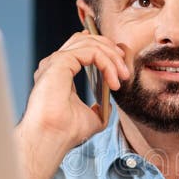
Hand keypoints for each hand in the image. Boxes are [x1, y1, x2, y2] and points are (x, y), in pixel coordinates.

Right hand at [23, 30, 128, 146]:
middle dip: (111, 50)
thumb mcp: (92, 117)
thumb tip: (108, 103)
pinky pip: (91, 52)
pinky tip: (113, 80)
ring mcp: (56, 61)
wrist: (53, 138)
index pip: (82, 48)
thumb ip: (100, 107)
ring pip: (90, 43)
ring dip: (112, 57)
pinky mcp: (60, 62)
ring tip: (122, 76)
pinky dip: (107, 62)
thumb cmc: (65, 132)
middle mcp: (55, 64)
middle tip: (125, 71)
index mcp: (60, 73)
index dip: (105, 51)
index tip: (121, 69)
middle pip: (86, 39)